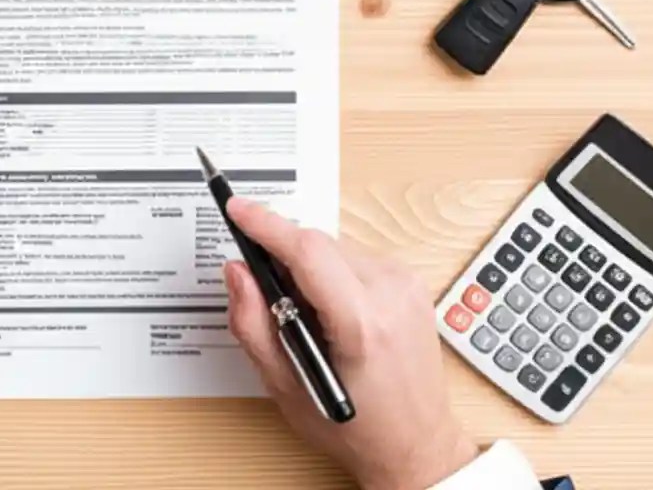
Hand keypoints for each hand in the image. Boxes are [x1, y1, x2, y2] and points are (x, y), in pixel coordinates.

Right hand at [223, 198, 476, 489]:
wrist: (415, 443)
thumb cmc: (357, 426)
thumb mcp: (285, 387)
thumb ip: (252, 325)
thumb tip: (237, 272)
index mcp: (362, 323)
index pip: (307, 251)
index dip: (265, 224)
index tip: (237, 209)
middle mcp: (392, 294)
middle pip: (319, 244)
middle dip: (283, 256)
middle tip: (266, 295)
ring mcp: (407, 285)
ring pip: (337, 248)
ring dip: (309, 268)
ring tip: (306, 319)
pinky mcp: (412, 283)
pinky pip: (357, 259)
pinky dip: (333, 275)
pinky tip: (330, 313)